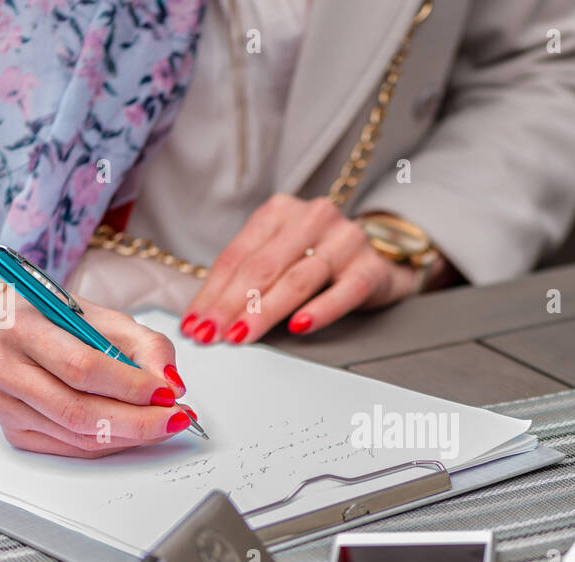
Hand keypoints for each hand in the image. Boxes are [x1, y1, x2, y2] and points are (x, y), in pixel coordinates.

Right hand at [0, 279, 192, 457]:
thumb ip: (148, 347)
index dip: (130, 386)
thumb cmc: (62, 322)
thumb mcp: (109, 320)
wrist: (15, 332)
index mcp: (21, 327)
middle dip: (137, 420)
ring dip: (129, 436)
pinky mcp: (13, 432)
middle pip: (78, 410)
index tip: (168, 394)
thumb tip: (171, 385)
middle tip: (175, 419)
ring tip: (163, 425)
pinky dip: (110, 443)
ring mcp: (3, 405)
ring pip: (77, 436)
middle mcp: (2, 367)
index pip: (81, 367)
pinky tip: (134, 432)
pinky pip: (71, 448)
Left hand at [180, 194, 418, 344]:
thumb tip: (203, 318)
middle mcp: (312, 218)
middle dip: (231, 305)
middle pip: (263, 267)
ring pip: (297, 279)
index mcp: (280, 211)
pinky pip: (342, 293)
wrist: (381, 259)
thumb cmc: (319, 260)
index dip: (212, 292)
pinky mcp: (370, 268)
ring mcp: (344, 241)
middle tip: (211, 335)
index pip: (238, 256)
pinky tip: (299, 326)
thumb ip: (247, 278)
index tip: (194, 325)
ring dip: (265, 312)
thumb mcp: (280, 256)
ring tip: (242, 336)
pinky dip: (319, 311)